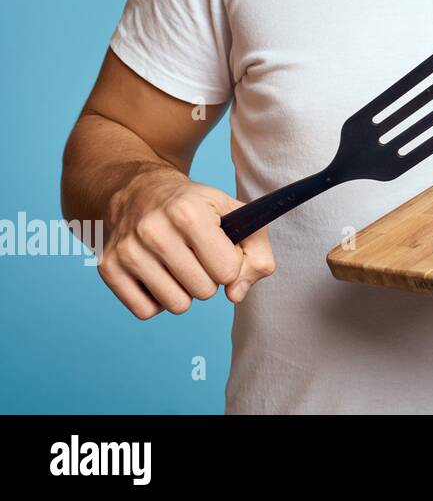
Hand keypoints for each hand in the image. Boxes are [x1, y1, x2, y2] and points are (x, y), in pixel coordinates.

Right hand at [99, 167, 275, 318]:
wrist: (140, 189)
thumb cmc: (196, 206)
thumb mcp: (235, 214)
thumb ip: (256, 254)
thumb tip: (236, 295)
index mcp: (189, 213)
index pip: (227, 271)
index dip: (230, 263)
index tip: (220, 248)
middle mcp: (154, 232)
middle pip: (204, 291)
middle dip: (208, 278)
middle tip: (198, 255)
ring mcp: (128, 251)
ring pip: (177, 306)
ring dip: (184, 291)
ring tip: (179, 263)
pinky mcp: (109, 269)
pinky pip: (146, 311)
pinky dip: (157, 299)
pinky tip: (157, 273)